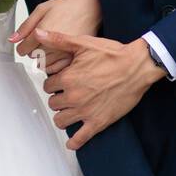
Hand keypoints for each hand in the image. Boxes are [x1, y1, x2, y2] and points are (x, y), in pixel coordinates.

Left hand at [11, 0, 101, 72]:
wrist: (91, 8)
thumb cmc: (68, 6)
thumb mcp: (42, 9)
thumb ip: (26, 26)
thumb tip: (13, 39)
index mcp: (43, 32)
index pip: (23, 49)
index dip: (22, 45)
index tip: (27, 42)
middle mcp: (53, 45)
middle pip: (32, 57)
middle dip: (33, 50)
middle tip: (41, 41)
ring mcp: (63, 53)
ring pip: (43, 65)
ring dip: (42, 58)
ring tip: (49, 47)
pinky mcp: (73, 58)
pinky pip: (56, 69)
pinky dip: (52, 65)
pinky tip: (55, 55)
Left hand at [33, 32, 165, 149]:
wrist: (137, 67)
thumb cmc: (113, 54)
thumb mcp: (83, 43)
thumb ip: (58, 40)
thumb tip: (38, 33)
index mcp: (68, 78)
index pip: (47, 86)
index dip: (54, 82)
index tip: (61, 81)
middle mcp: (74, 96)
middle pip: (53, 104)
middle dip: (58, 99)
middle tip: (66, 94)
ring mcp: (86, 111)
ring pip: (61, 121)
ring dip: (62, 116)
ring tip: (69, 110)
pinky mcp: (98, 122)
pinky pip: (80, 139)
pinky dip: (74, 142)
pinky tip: (71, 142)